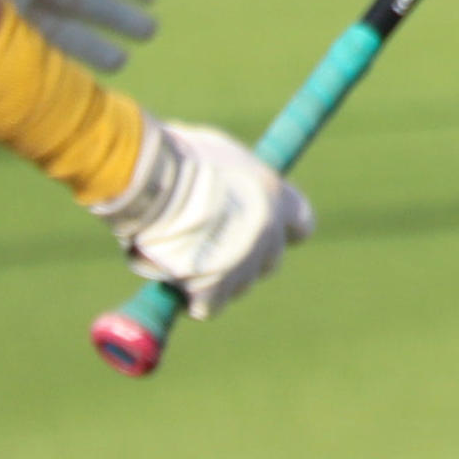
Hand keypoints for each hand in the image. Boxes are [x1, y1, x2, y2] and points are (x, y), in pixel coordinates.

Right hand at [94, 119, 312, 314]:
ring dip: (220, 281)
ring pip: (240, 286)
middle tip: (218, 252)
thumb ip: (231, 175)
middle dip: (248, 260)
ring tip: (187, 265)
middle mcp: (268, 234)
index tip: (267, 230)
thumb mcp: (219, 152)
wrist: (157, 184)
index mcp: (277, 198)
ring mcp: (243, 263)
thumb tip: (221, 173)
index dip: (284, 230)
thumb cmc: (181, 157)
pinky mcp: (213, 288)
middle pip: (271, 261)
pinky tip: (179, 289)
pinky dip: (196, 302)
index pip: (301, 224)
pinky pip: (209, 306)